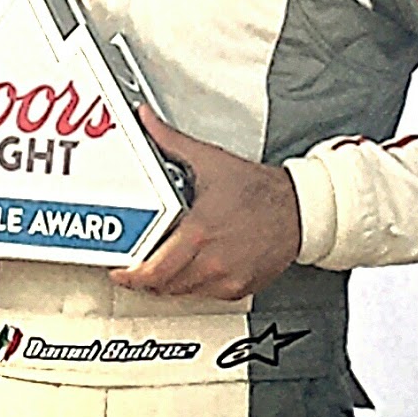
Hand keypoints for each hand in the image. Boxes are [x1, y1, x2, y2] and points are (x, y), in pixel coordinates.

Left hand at [110, 104, 300, 300]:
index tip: (119, 271)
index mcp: (200, 233)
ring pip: (183, 293)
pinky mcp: (239, 288)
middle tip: (132, 269)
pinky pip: (205, 295)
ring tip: (159, 264)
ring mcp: (227, 279)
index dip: (132, 275)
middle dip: (144, 280)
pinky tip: (190, 266)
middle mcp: (212, 261)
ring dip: (167, 283)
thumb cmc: (259, 189)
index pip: (155, 270)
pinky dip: (192, 284)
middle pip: (164, 286)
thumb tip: (148, 121)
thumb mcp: (210, 160)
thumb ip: (171, 141)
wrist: (298, 209)